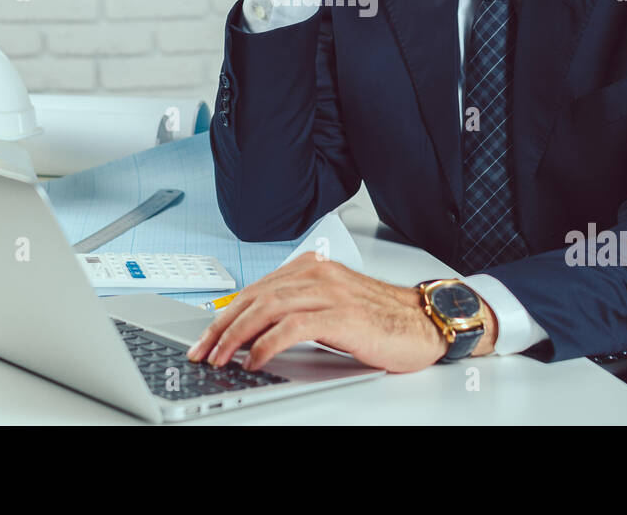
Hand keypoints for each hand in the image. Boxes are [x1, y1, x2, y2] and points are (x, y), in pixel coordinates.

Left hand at [185, 254, 496, 372]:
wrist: (424, 322)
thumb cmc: (382, 319)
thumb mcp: (332, 306)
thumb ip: (298, 309)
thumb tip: (254, 332)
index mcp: (312, 268)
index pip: (257, 288)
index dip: (225, 313)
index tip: (205, 336)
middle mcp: (318, 275)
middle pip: (255, 296)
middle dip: (221, 326)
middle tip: (202, 350)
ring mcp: (330, 293)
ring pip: (268, 309)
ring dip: (237, 336)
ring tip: (221, 357)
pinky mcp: (342, 315)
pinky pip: (293, 327)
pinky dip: (267, 344)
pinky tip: (255, 359)